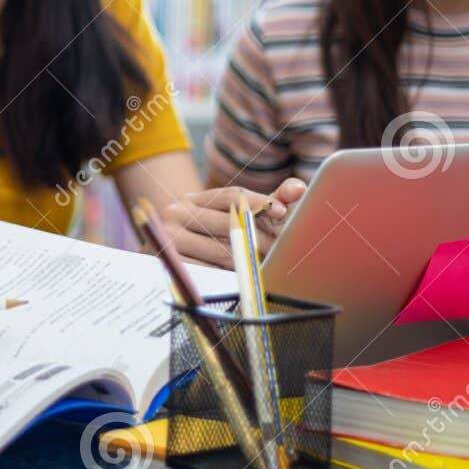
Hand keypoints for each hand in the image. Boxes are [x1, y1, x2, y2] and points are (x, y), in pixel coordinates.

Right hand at [156, 180, 306, 266]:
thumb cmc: (210, 238)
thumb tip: (300, 188)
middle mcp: (177, 213)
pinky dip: (230, 277)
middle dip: (259, 239)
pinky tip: (244, 280)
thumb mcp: (232, 219)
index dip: (259, 202)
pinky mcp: (170, 264)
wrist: (168, 258)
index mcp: (193, 199)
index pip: (231, 196)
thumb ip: (267, 202)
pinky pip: (210, 272)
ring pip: (222, 251)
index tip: (282, 211)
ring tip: (266, 266)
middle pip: (229, 224)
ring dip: (249, 261)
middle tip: (280, 250)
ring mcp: (170, 238)